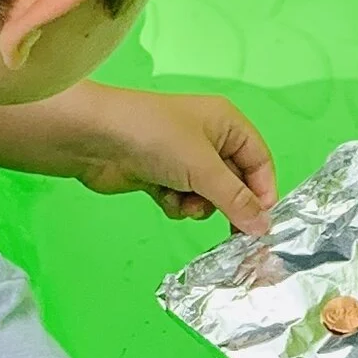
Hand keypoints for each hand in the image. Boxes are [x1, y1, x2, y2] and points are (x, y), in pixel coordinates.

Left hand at [65, 86, 276, 231]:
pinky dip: (175, 204)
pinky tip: (161, 197)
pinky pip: (183, 199)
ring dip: (198, 205)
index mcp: (227, 123)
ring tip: (182, 200)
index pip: (259, 161)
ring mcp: (182, 159)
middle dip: (226, 203)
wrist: (93, 138)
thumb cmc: (155, 138)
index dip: (262, 192)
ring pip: (208, 196)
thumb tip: (264, 227)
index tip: (260, 223)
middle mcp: (208, 139)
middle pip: (234, 182)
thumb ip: (235, 199)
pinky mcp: (160, 176)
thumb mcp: (203, 168)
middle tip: (230, 233)